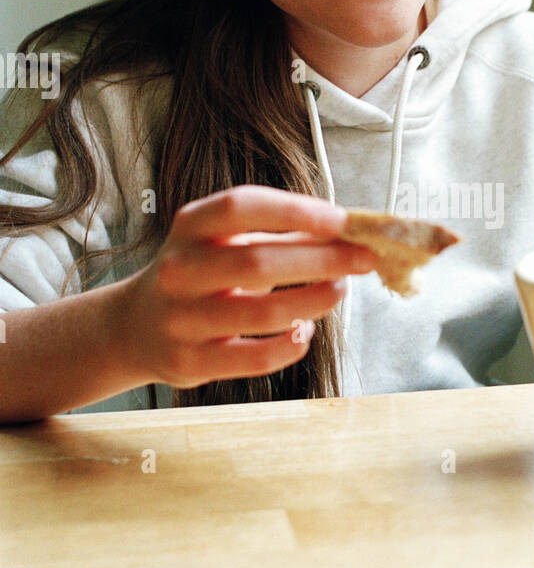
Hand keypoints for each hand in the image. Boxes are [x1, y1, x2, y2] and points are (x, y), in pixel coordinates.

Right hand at [116, 186, 378, 388]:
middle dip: (323, 260)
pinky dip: (291, 345)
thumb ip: (278, 236)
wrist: (134, 327)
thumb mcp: (223, 242)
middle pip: (260, 262)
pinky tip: (305, 331)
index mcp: (190, 227)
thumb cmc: (201, 275)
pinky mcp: (190, 361)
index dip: (295, 210)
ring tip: (340, 291)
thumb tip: (350, 236)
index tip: (342, 219)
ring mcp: (181, 318)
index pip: (241, 206)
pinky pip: (256, 357)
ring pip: (264, 312)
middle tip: (365, 259)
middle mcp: (179, 269)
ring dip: (315, 301)